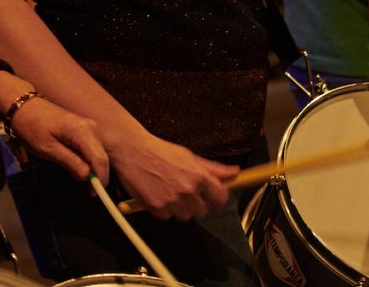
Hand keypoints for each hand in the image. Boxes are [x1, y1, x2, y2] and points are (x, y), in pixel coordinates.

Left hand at [9, 97, 108, 180]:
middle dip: (96, 175)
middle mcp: (91, 127)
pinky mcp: (85, 128)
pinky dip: (86, 159)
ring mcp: (89, 126)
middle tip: (84, 189)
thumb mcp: (47, 149)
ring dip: (90, 168)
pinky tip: (74, 164)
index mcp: (82, 131)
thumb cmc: (32, 127)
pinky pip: (91, 148)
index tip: (93, 194)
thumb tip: (86, 176)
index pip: (100, 159)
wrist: (25, 106)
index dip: (100, 178)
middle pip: (101, 157)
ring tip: (74, 174)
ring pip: (98, 153)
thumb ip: (69, 161)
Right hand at [108, 129, 235, 220]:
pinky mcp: (156, 208)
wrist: (133, 150)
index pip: (220, 198)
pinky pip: (167, 217)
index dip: (218, 198)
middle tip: (187, 191)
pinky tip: (159, 194)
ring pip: (186, 216)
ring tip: (171, 191)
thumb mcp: (190, 156)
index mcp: (198, 176)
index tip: (213, 196)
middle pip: (203, 211)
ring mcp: (171, 201)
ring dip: (181, 208)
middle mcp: (187, 190)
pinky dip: (165, 210)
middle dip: (198, 203)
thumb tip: (235, 173)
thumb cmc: (161, 151)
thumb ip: (214, 168)